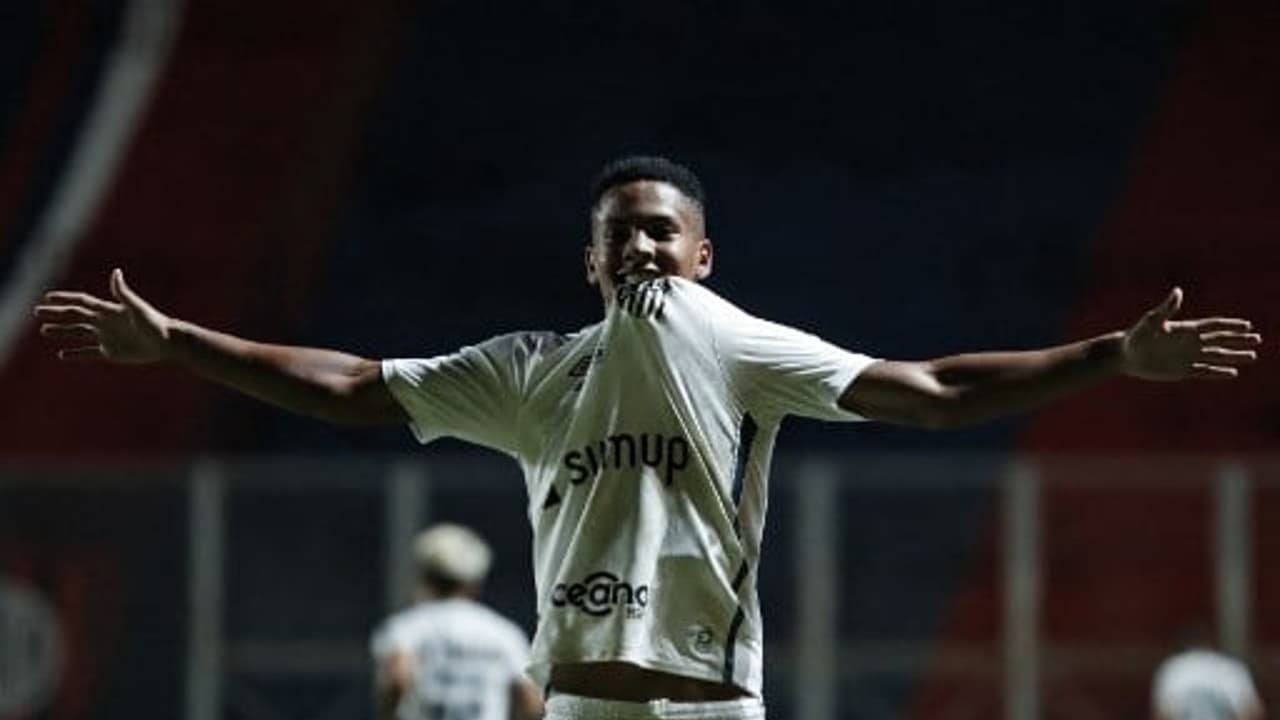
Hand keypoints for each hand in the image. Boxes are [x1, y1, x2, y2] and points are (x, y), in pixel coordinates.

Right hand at [34, 268, 173, 363]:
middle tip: (38, 312)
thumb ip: (123, 293)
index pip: (82, 302)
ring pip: (79, 334)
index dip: (65, 299)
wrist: (169, 343)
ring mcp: (107, 338)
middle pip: (76, 317)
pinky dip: (76, 355)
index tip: (47, 297)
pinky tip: (62, 355)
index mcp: (109, 310)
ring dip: (62, 332)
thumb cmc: (155, 324)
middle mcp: (105, 323)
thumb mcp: (138, 308)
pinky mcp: (112, 353)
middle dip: (57, 314)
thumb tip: (116, 272)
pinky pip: (89, 354)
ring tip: (45, 331)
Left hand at [1121, 287, 1260, 380]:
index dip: (1230, 326)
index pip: (1213, 326)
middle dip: (1239, 340)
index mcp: (1185, 329)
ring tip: (1252, 356)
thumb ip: (1166, 309)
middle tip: (1258, 339)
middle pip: (1220, 340)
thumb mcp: (1151, 321)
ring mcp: (1187, 357)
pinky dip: (1218, 373)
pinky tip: (1232, 373)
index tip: (1247, 325)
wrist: (1124, 355)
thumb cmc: (1136, 336)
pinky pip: (1204, 371)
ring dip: (1234, 356)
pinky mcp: (1182, 370)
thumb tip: (1178, 291)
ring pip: (1216, 356)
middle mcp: (1190, 343)